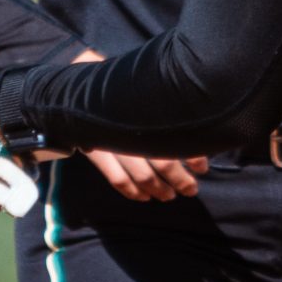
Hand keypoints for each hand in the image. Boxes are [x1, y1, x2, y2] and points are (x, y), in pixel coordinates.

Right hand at [70, 51, 205, 201]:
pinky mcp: (97, 150)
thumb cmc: (120, 85)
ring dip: (159, 189)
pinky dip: (132, 192)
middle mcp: (132, 127)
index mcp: (148, 110)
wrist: (79, 85)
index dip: (193, 157)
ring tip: (170, 195)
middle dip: (181, 179)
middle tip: (191, 189)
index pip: (178, 139)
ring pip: (142, 175)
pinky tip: (144, 197)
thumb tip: (198, 129)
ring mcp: (113, 141)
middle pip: (163, 162)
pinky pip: (116, 179)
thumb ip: (168, 105)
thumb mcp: (146, 88)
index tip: (202, 167)